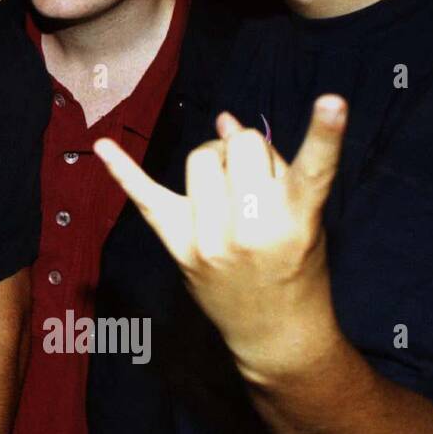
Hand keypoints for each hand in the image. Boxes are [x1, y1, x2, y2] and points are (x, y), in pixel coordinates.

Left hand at [94, 95, 347, 379]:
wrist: (275, 332)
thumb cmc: (297, 266)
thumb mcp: (305, 221)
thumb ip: (273, 169)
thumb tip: (225, 119)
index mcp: (297, 220)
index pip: (315, 167)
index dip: (325, 133)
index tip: (331, 101)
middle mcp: (252, 228)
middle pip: (240, 147)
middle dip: (246, 150)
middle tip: (253, 174)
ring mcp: (209, 239)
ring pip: (200, 158)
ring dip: (214, 159)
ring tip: (227, 182)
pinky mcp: (179, 246)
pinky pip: (146, 198)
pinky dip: (123, 170)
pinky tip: (101, 146)